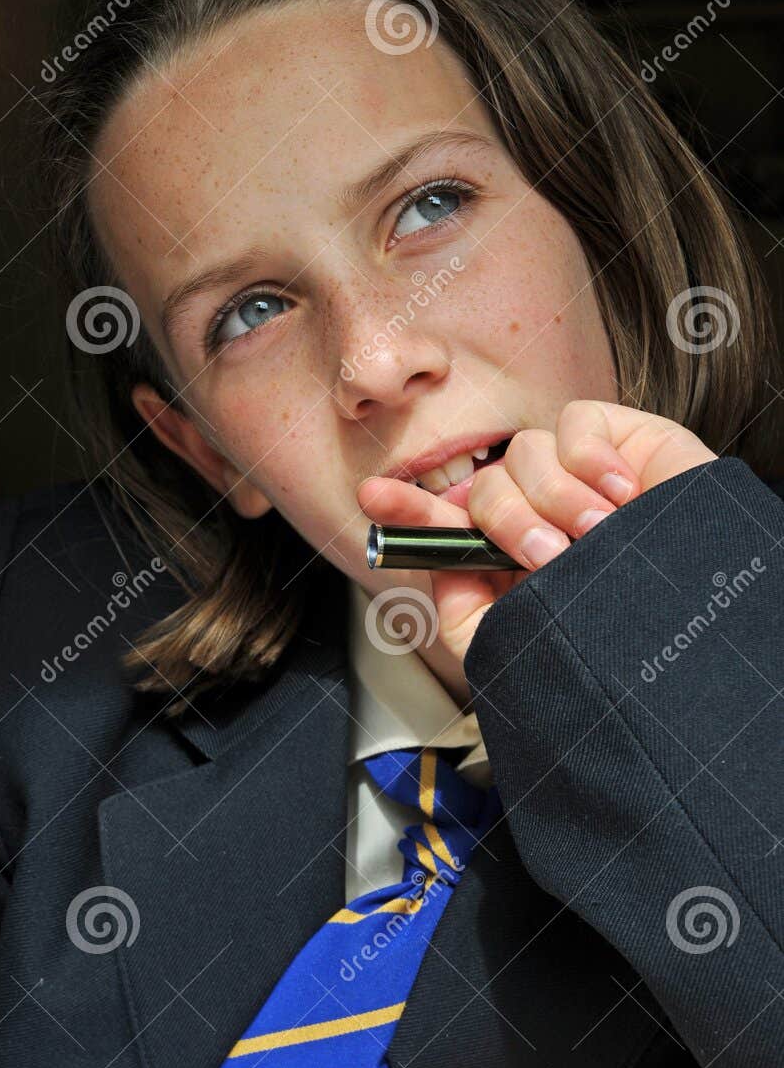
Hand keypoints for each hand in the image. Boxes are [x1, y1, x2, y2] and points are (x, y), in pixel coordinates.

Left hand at [357, 400, 716, 665]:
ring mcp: (577, 476)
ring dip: (557, 502)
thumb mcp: (523, 642)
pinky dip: (592, 462)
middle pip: (483, 487)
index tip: (373, 499)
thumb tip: (437, 564)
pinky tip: (623, 497)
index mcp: (511, 559)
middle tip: (548, 558)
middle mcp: (539, 514)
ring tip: (598, 538)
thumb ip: (467, 613)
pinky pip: (575, 425)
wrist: (693, 629)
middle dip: (506, 521)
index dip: (407, 508)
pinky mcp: (620, 440)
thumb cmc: (618, 642)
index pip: (446, 525)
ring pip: (525, 454)